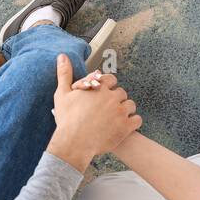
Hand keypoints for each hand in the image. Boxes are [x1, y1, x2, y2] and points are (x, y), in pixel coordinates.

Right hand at [46, 54, 141, 170]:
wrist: (74, 144)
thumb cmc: (67, 120)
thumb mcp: (62, 94)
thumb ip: (64, 73)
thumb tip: (62, 55)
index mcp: (99, 87)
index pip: (111, 80)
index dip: (108, 87)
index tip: (103, 95)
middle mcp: (112, 97)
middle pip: (121, 93)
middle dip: (116, 100)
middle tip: (107, 110)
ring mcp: (120, 112)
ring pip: (130, 105)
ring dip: (125, 110)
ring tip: (115, 119)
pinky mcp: (126, 127)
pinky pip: (137, 120)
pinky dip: (132, 123)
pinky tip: (124, 127)